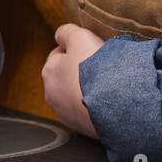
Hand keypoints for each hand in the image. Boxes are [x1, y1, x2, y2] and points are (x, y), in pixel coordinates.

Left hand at [42, 23, 103, 137]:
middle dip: (79, 73)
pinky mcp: (82, 129)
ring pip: (76, 97)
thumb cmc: (94, 68)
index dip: (75, 50)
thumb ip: (66, 32)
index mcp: (49, 72)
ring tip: (105, 86)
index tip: (89, 50)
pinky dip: (95, 108)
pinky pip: (88, 113)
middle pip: (66, 78)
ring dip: (86, 92)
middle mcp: (52, 95)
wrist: (113, 103)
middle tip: (98, 68)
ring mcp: (66, 114)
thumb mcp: (80, 37)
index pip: (58, 56)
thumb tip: (60, 34)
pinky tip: (108, 101)